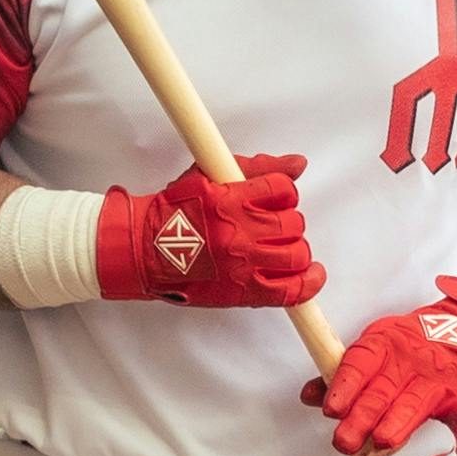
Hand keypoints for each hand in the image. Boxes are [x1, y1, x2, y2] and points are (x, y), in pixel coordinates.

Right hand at [93, 152, 318, 310]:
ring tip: (281, 247)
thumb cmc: (174, 213)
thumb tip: (299, 164)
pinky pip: (291, 290)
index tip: (276, 199)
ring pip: (296, 254)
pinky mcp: (245, 292)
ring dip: (295, 249)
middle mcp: (242, 231)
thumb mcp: (209, 176)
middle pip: (293, 223)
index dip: (284, 193)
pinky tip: (311, 273)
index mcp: (232, 199)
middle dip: (287, 221)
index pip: (282, 190)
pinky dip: (308, 283)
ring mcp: (245, 264)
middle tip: (273, 225)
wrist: (145, 252)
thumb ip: (257, 167)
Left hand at [306, 275, 456, 455]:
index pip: (360, 363)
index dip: (344, 386)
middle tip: (344, 443)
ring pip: (416, 404)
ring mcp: (439, 378)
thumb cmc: (405, 348)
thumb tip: (308, 396)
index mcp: (383, 345)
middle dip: (362, 417)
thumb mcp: (374, 350)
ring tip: (382, 442)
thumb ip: (341, 376)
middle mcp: (411, 361)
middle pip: (383, 390)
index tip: (330, 409)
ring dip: (399, 424)